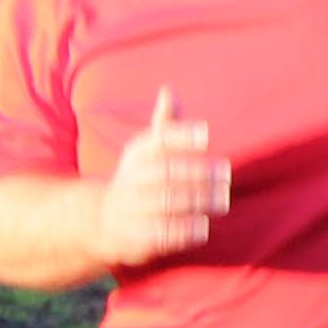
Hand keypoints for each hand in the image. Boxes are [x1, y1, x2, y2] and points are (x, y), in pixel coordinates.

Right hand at [98, 87, 228, 266]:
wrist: (103, 220)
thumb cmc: (138, 179)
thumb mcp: (145, 150)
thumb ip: (163, 125)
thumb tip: (168, 91)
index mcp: (137, 154)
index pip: (158, 141)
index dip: (181, 137)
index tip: (206, 135)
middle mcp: (131, 179)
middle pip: (166, 173)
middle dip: (197, 173)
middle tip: (225, 174)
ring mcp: (131, 208)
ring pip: (166, 202)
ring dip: (197, 200)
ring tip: (223, 200)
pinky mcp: (135, 236)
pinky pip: (161, 233)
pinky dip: (183, 230)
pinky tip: (204, 227)